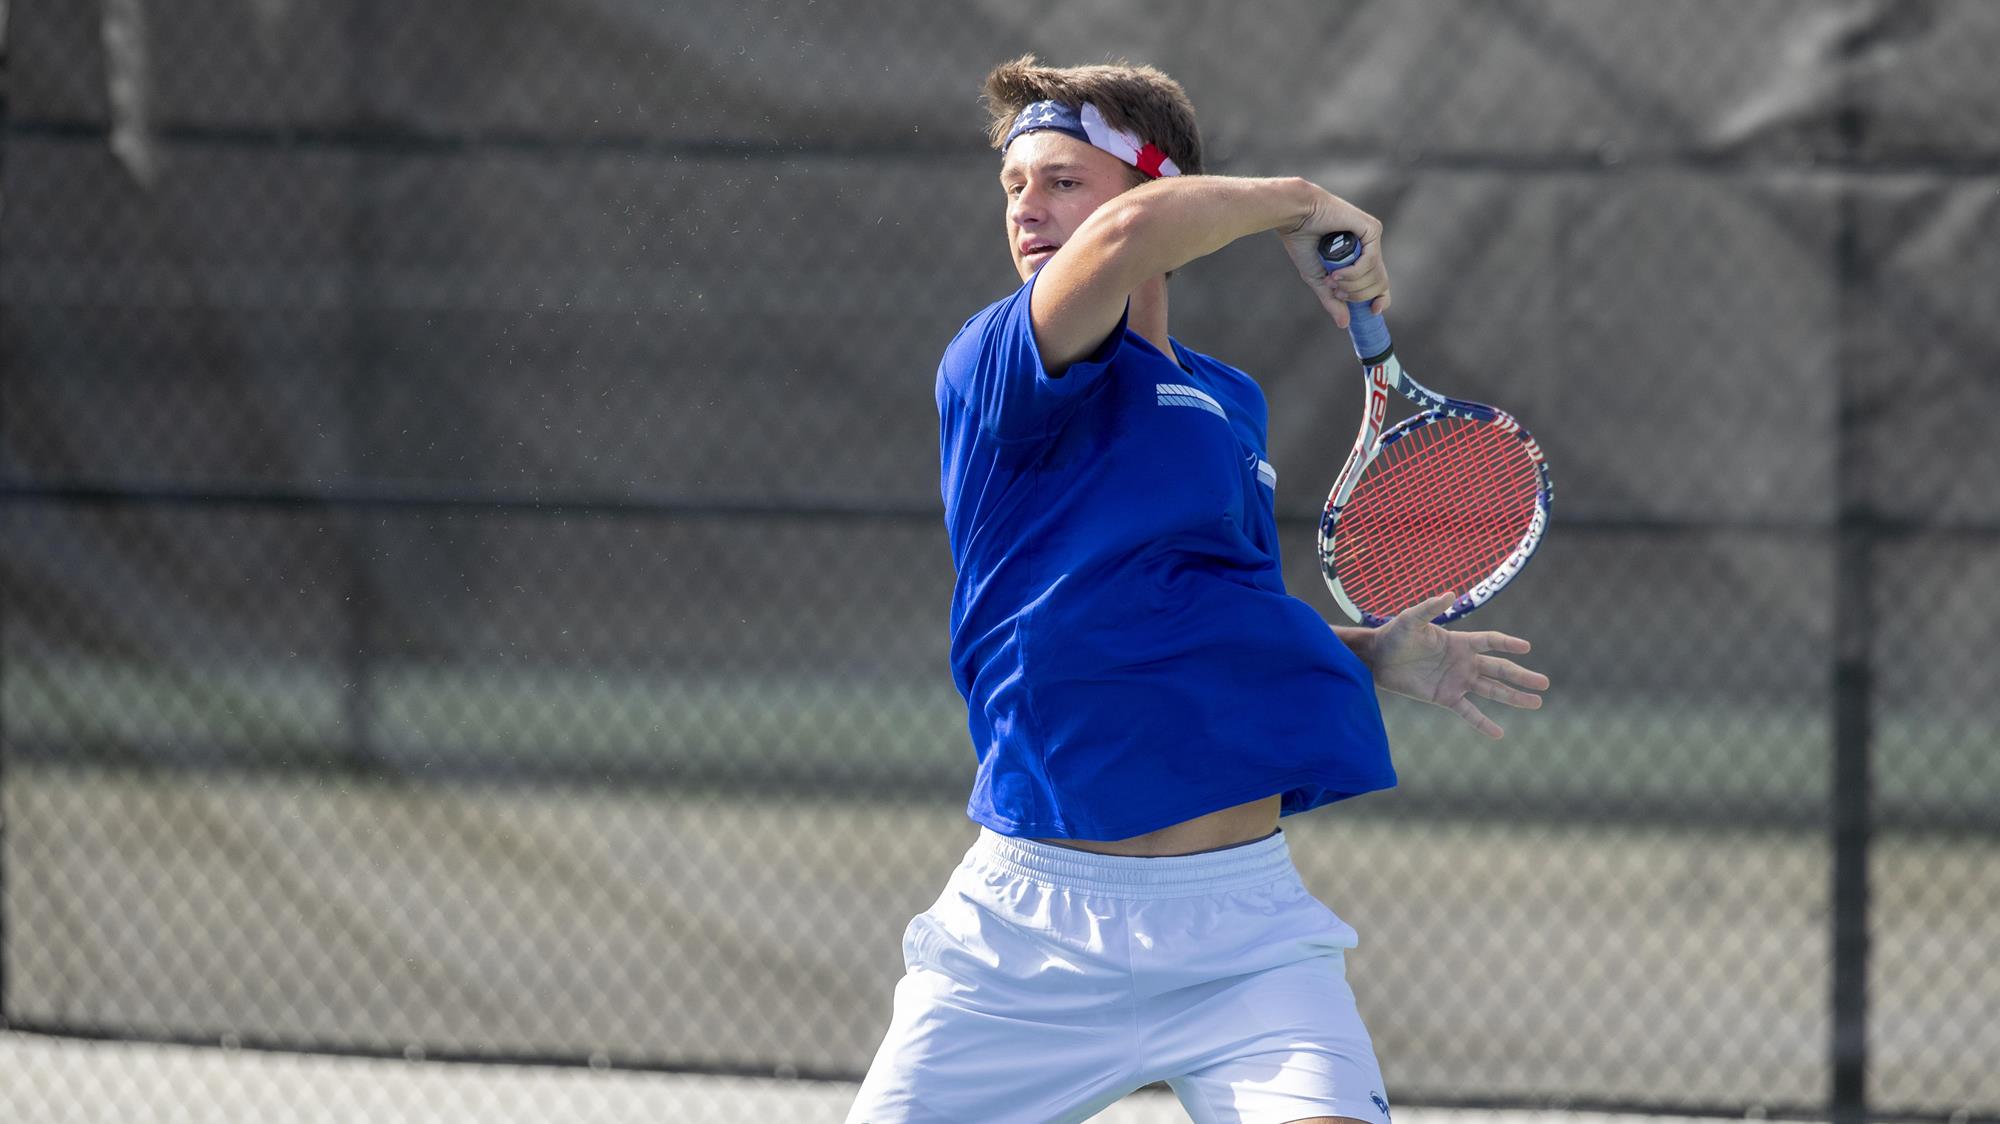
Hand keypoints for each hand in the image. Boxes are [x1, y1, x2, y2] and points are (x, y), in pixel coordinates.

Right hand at [1278, 185, 1388, 328]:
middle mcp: (1369, 248)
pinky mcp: (1371, 229)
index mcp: (1360, 259)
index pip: (1380, 284)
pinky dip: (1355, 272)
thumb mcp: (1319, 280)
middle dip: (1358, 294)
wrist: (1296, 218)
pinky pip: (1371, 261)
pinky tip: (1338, 272)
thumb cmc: (1304, 244)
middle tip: (1337, 290)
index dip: (1380, 300)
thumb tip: (1344, 324)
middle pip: (1380, 284)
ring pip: (1376, 275)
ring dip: (1353, 283)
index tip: (1373, 311)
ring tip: (1333, 278)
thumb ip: (1332, 300)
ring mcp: (1372, 238)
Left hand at [1348, 591, 1549, 738]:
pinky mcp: (1446, 698)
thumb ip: (1430, 608)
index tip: (1526, 647)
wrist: (1378, 659)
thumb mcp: (1411, 619)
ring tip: (1537, 703)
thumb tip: (1450, 594)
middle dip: (1522, 676)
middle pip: (1500, 669)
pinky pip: (1469, 712)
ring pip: (1492, 691)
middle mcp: (1464, 662)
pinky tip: (1499, 733)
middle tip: (1545, 683)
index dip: (1508, 643)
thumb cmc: (1395, 634)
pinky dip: (1483, 723)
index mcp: (1460, 641)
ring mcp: (1457, 681)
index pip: (1491, 642)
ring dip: (1514, 698)